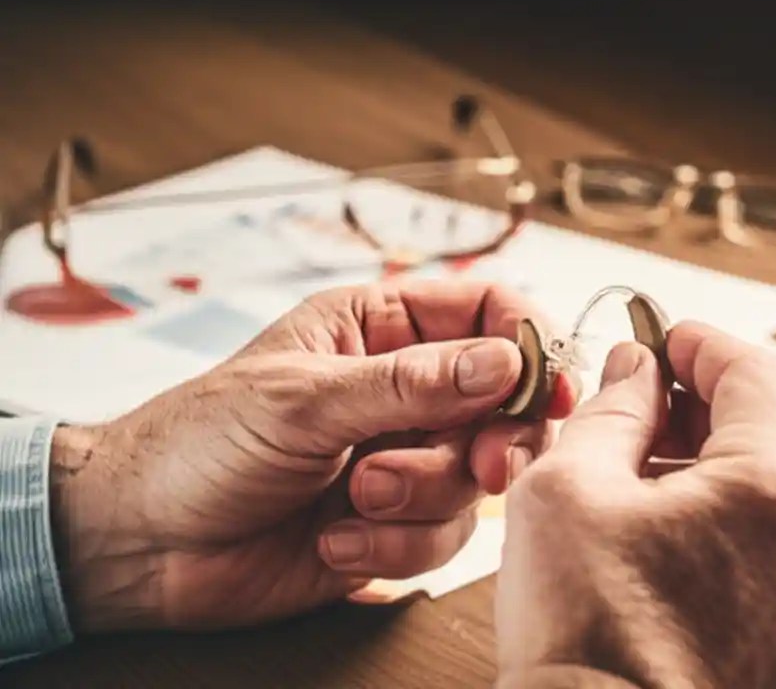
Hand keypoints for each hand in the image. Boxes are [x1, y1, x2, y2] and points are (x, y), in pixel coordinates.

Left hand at [50, 280, 569, 631]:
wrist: (141, 545)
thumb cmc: (198, 445)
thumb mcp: (304, 399)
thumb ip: (412, 383)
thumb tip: (507, 362)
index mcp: (380, 328)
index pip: (486, 313)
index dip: (530, 345)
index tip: (549, 388)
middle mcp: (402, 390)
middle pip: (504, 403)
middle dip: (491, 442)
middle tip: (479, 467)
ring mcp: (402, 458)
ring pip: (477, 478)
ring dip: (421, 498)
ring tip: (355, 501)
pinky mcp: (393, 525)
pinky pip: (443, 539)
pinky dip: (394, 548)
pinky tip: (335, 544)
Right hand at [495, 322, 775, 688]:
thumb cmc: (589, 644)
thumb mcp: (570, 490)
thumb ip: (613, 410)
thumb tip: (635, 372)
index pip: (756, 372)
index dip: (700, 343)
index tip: (662, 336)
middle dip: (720, 392)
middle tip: (655, 391)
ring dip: (729, 449)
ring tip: (650, 458)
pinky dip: (741, 506)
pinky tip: (674, 517)